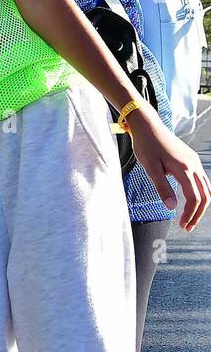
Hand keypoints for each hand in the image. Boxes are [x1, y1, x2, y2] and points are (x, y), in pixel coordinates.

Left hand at [128, 107, 209, 230]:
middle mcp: (193, 166)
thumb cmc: (146, 145)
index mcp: (184, 169)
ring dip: (200, 204)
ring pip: (206, 188)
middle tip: (187, 226)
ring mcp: (194, 162)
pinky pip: (202, 180)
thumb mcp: (150, 168)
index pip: (195, 198)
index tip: (182, 225)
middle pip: (205, 196)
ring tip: (189, 216)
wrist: (148, 126)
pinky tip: (190, 199)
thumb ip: (162, 188)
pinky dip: (200, 192)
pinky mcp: (191, 159)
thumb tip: (172, 207)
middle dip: (198, 213)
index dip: (190, 214)